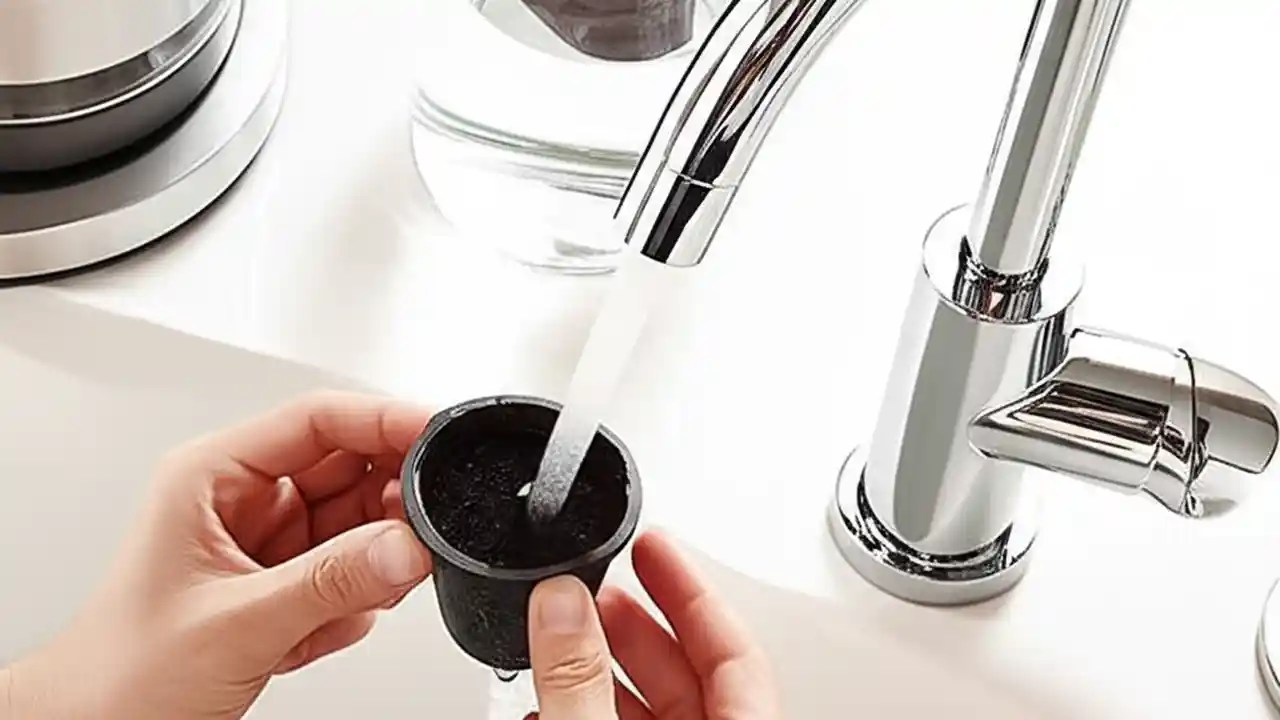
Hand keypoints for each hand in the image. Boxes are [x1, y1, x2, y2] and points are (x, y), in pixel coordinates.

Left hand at [3, 392, 434, 719]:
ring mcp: (269, 545)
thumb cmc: (121, 675)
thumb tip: (407, 545)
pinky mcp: (287, 586)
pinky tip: (317, 634)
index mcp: (214, 477)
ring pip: (359, 527)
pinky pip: (354, 574)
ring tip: (343, 610)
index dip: (382, 420)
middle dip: (387, 510)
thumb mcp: (235, 623)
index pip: (316, 422)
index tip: (436, 433)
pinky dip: (354, 607)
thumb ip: (330, 582)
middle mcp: (244, 502)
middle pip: (350, 470)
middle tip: (416, 538)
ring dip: (369, 569)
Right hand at [526, 531, 781, 718]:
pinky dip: (586, 714)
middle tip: (593, 584)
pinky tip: (545, 706)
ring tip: (560, 634)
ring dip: (599, 671)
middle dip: (632, 623)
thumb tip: (563, 604)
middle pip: (689, 675)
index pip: (735, 648)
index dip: (688, 588)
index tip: (651, 545)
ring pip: (650, 715)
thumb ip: (580, 679)